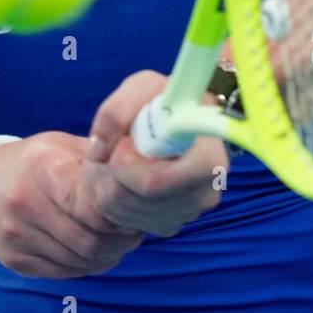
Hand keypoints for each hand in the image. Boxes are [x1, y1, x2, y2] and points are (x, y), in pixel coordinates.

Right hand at [0, 132, 144, 278]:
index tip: (131, 212)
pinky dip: (88, 268)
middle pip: (89, 241)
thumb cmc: (31, 163)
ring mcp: (17, 235)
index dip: (116, 216)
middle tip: (134, 234)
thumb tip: (137, 171)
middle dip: (120, 243)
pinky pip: (64, 273)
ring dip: (108, 257)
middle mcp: (25, 203)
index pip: (89, 206)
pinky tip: (97, 253)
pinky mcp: (15, 260)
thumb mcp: (59, 146)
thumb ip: (96, 157)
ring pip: (80, 262)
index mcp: (42, 167)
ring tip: (119, 243)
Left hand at [82, 71, 230, 235]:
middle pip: (142, 199)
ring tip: (118, 158)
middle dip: (115, 173)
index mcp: (210, 154)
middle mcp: (207, 189)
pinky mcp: (170, 224)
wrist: (167, 124)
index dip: (132, 166)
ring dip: (109, 184)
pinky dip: (116, 200)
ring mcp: (189, 211)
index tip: (123, 144)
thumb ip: (117, 109)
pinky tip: (125, 177)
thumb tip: (102, 146)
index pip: (161, 181)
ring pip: (128, 212)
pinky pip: (128, 222)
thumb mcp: (140, 88)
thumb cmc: (159, 104)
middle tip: (115, 148)